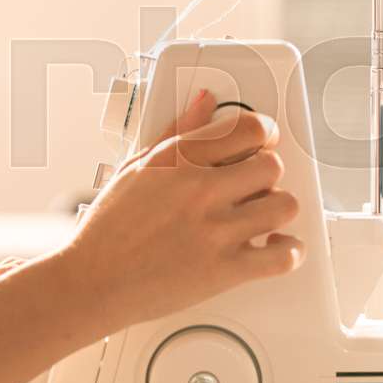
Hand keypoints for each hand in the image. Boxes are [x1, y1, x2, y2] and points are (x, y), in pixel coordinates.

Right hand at [62, 88, 303, 338]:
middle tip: (257, 184)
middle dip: (268, 173)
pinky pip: (282, 256)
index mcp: (179, 159)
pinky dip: (289, 252)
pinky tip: (276, 247)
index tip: (264, 141)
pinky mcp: (224, 270)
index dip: (265, 133)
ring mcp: (215, 230)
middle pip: (272, 165)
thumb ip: (177, 131)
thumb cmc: (109, 229)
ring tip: (264, 216)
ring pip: (284, 206)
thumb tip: (204, 102)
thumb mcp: (136, 167)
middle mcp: (200, 190)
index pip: (248, 128)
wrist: (93, 280)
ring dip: (279, 210)